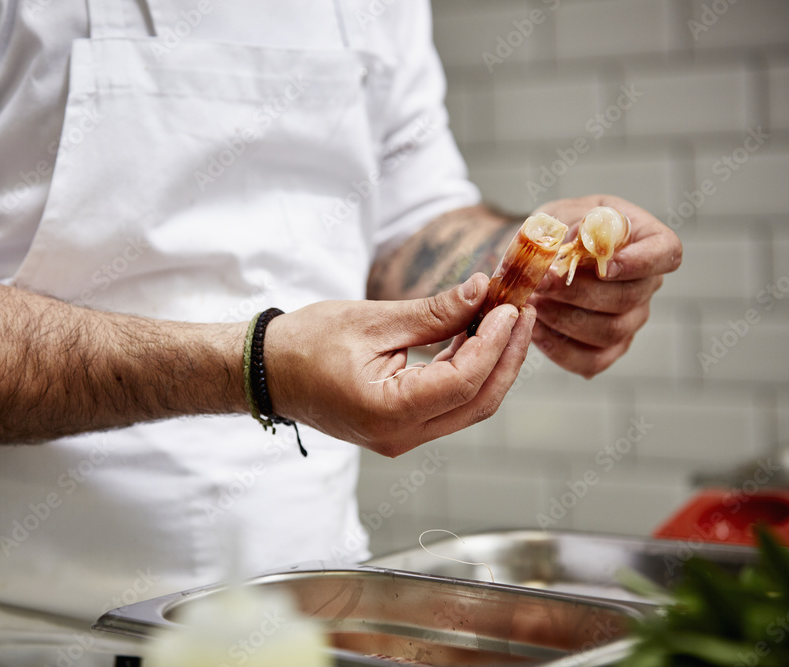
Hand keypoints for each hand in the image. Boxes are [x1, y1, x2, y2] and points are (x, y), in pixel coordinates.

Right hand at [264, 274, 534, 456]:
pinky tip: (476, 337)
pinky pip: (449, 405)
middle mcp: (400, 435)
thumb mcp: (371, 322)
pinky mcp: (401, 428)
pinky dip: (468, 372)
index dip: (495, 343)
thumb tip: (481, 292)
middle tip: (521, 311)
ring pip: (469, 406)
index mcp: (388, 412)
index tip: (510, 307)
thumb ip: (432, 313)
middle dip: (506, 356)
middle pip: (478, 402)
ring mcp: (401, 437)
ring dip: (492, 363)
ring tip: (504, 318)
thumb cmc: (305, 343)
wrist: (267, 372)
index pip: (463, 381)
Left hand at [526, 194, 682, 377]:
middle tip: (542, 283)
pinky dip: (560, 349)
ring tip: (533, 303)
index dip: (641, 263)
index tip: (605, 265)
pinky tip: (534, 328)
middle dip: (578, 292)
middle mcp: (646, 284)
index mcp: (646, 240)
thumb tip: (579, 242)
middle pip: (628, 298)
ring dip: (565, 319)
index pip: (666, 253)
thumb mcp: (562, 213)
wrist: (536, 259)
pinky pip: (592, 361)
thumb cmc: (556, 231)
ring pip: (610, 332)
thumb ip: (573, 225)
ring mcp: (630, 319)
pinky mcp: (608, 348)